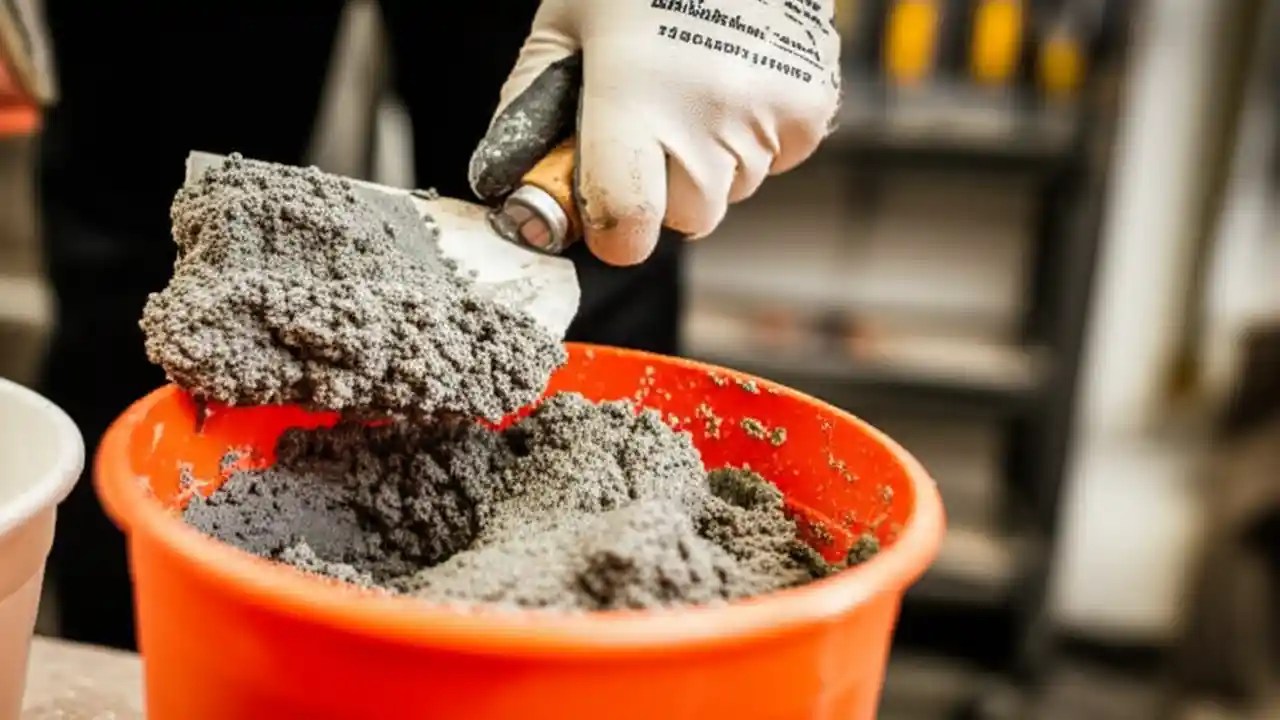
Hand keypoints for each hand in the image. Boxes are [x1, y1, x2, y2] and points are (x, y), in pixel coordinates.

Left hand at [469, 0, 841, 265]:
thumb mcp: (562, 26)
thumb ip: (529, 113)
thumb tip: (517, 190)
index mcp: (634, 99)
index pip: (629, 230)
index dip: (613, 230)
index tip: (607, 212)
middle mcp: (707, 116)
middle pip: (687, 219)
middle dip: (664, 191)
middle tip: (652, 126)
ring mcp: (768, 114)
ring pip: (733, 192)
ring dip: (710, 161)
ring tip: (695, 87)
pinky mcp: (811, 107)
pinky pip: (775, 161)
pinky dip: (752, 137)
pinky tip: (734, 80)